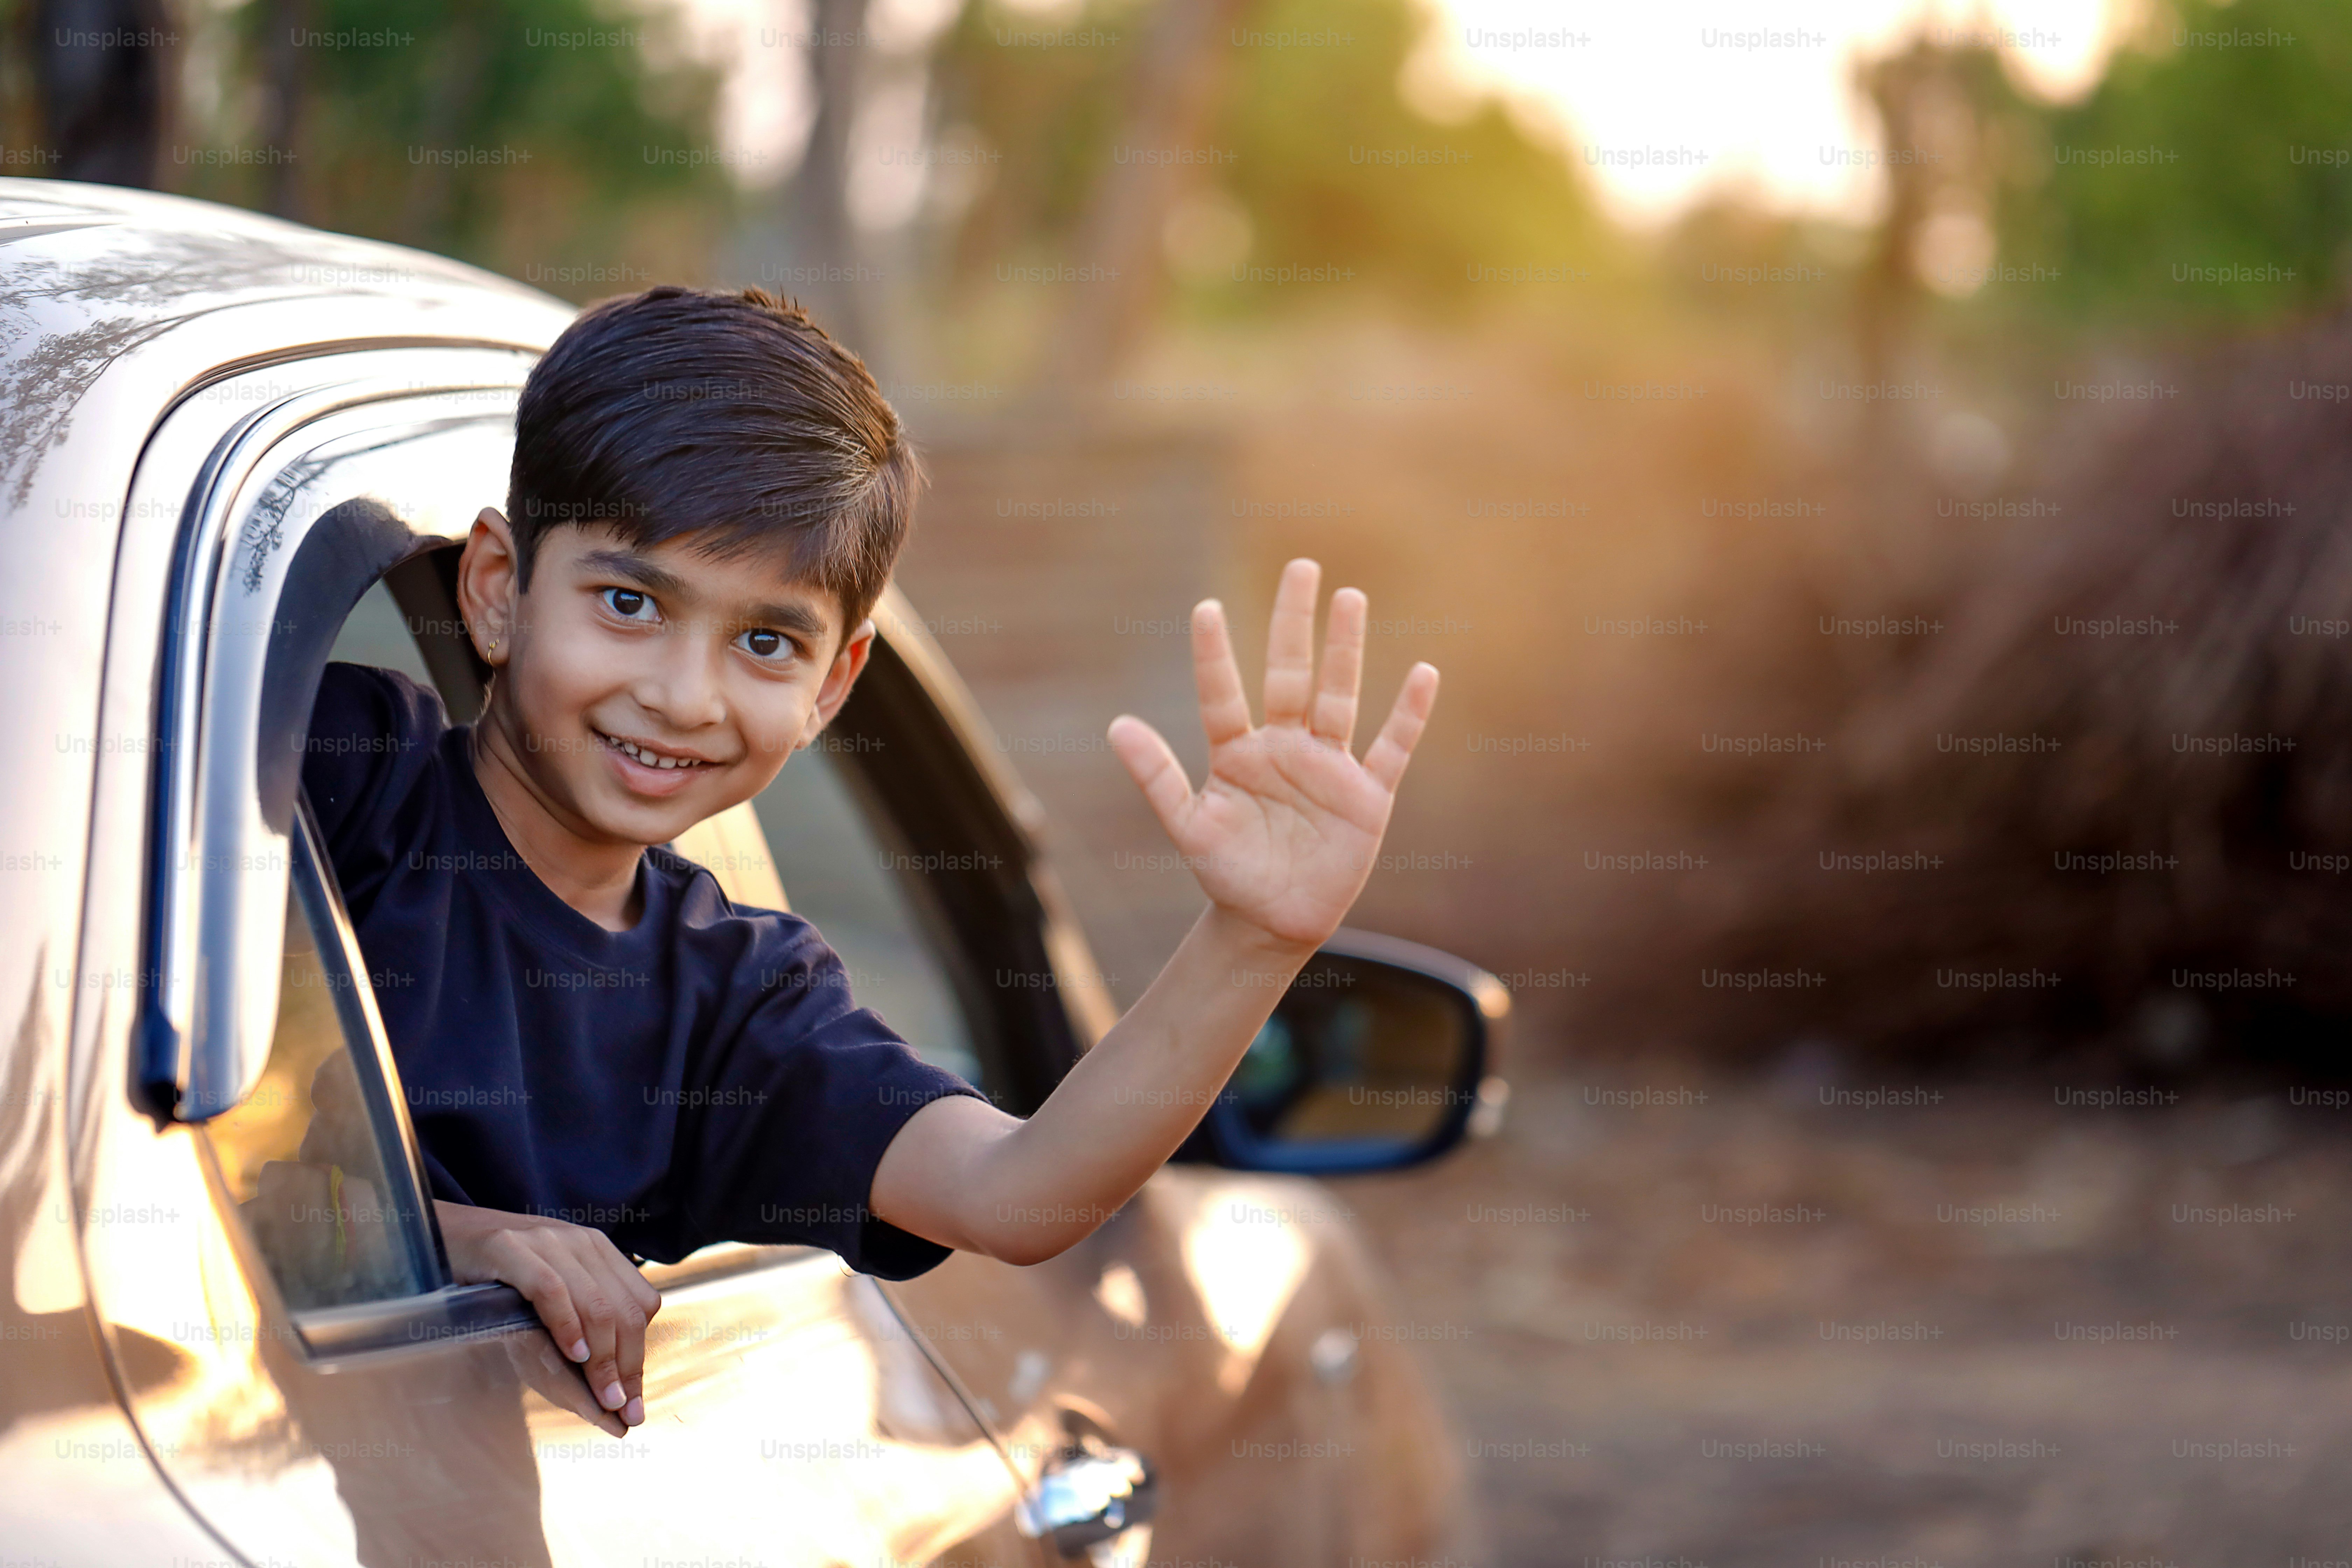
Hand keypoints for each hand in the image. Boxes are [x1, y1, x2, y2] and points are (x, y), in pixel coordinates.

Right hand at [435, 1200, 660, 1435]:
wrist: (445, 1233)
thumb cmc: (497, 1275)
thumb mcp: (551, 1292)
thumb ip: (582, 1324)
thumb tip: (611, 1386)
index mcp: (597, 1250)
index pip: (640, 1305)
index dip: (639, 1356)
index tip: (632, 1400)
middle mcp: (580, 1242)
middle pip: (623, 1310)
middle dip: (626, 1367)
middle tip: (623, 1411)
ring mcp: (546, 1241)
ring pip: (596, 1304)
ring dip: (604, 1359)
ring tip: (605, 1398)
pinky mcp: (509, 1247)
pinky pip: (551, 1289)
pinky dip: (567, 1326)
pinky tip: (574, 1356)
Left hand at [1107, 558, 1438, 950]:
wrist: (1269, 922)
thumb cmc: (1227, 871)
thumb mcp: (1188, 826)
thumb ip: (1155, 776)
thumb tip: (1114, 725)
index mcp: (1238, 752)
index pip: (1223, 693)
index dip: (1214, 655)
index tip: (1205, 609)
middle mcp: (1284, 747)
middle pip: (1290, 673)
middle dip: (1294, 622)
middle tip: (1301, 566)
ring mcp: (1328, 767)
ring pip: (1338, 696)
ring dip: (1345, 649)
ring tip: (1349, 597)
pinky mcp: (1367, 796)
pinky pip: (1392, 747)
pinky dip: (1408, 713)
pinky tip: (1423, 672)